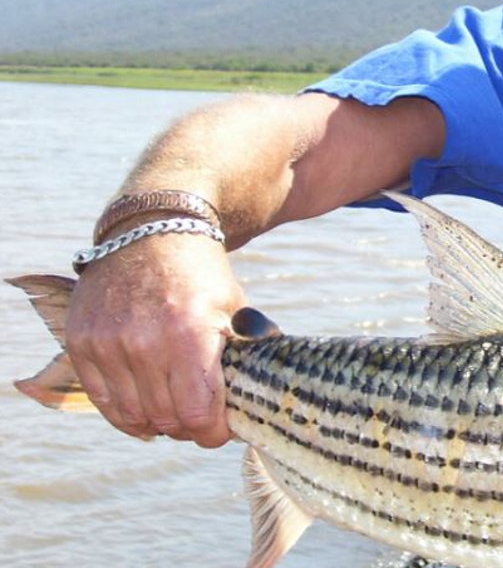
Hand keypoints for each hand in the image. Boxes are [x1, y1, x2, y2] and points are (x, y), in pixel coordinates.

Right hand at [65, 234, 242, 446]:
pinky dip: (125, 413)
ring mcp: (107, 343)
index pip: (197, 413)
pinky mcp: (81, 343)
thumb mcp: (234, 308)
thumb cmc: (201, 274)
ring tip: (174, 415)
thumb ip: (244, 353)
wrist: (151, 231)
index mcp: (188, 334)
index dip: (212, 433)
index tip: (220, 432)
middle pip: (166, 419)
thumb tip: (259, 398)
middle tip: (200, 423)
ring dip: (157, 424)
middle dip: (188, 428)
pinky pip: (103, 400)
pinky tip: (143, 411)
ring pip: (134, 416)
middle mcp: (143, 342)